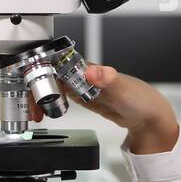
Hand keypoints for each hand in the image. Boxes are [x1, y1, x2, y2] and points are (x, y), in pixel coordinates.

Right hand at [27, 63, 178, 154]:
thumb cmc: (140, 99)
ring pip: (51, 86)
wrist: (148, 117)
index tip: (32, 89)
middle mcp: (82, 74)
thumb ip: (108, 79)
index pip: (55, 64)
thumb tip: (92, 71)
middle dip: (35, 90)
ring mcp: (81, 86)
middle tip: (33, 110)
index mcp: (88, 68)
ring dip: (38, 98)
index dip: (40, 74)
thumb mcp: (122, 89)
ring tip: (35, 114)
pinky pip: (59, 96)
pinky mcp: (83, 96)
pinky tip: (44, 112)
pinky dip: (48, 103)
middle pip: (49, 76)